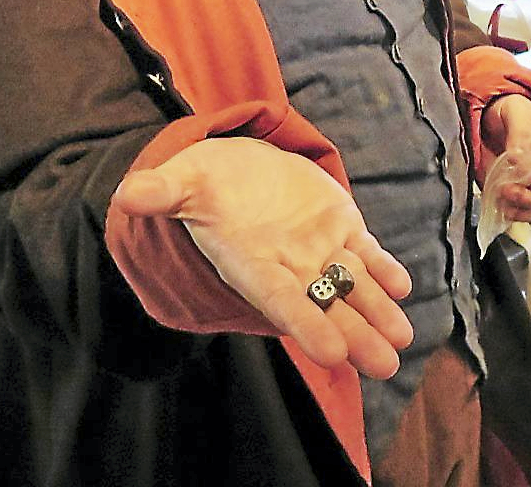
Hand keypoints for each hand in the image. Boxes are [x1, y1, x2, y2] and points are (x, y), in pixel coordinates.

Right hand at [111, 137, 413, 378]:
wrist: (237, 167)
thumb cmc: (205, 182)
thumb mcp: (184, 181)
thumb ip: (163, 193)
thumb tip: (128, 195)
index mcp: (251, 263)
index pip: (280, 300)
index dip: (305, 325)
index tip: (332, 354)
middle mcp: (288, 264)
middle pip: (327, 305)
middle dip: (356, 334)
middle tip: (385, 363)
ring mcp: (318, 246)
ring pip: (354, 285)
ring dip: (379, 310)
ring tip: (402, 337)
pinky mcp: (340, 224)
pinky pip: (366, 251)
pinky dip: (385, 268)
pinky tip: (402, 284)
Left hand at [478, 94, 530, 222]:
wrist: (493, 116)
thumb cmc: (514, 113)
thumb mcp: (518, 113)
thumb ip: (520, 132)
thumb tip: (517, 157)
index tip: (521, 172)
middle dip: (525, 196)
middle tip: (506, 187)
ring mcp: (526, 185)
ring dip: (516, 207)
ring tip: (500, 196)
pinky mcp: (510, 192)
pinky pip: (517, 212)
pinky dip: (510, 214)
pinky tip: (500, 206)